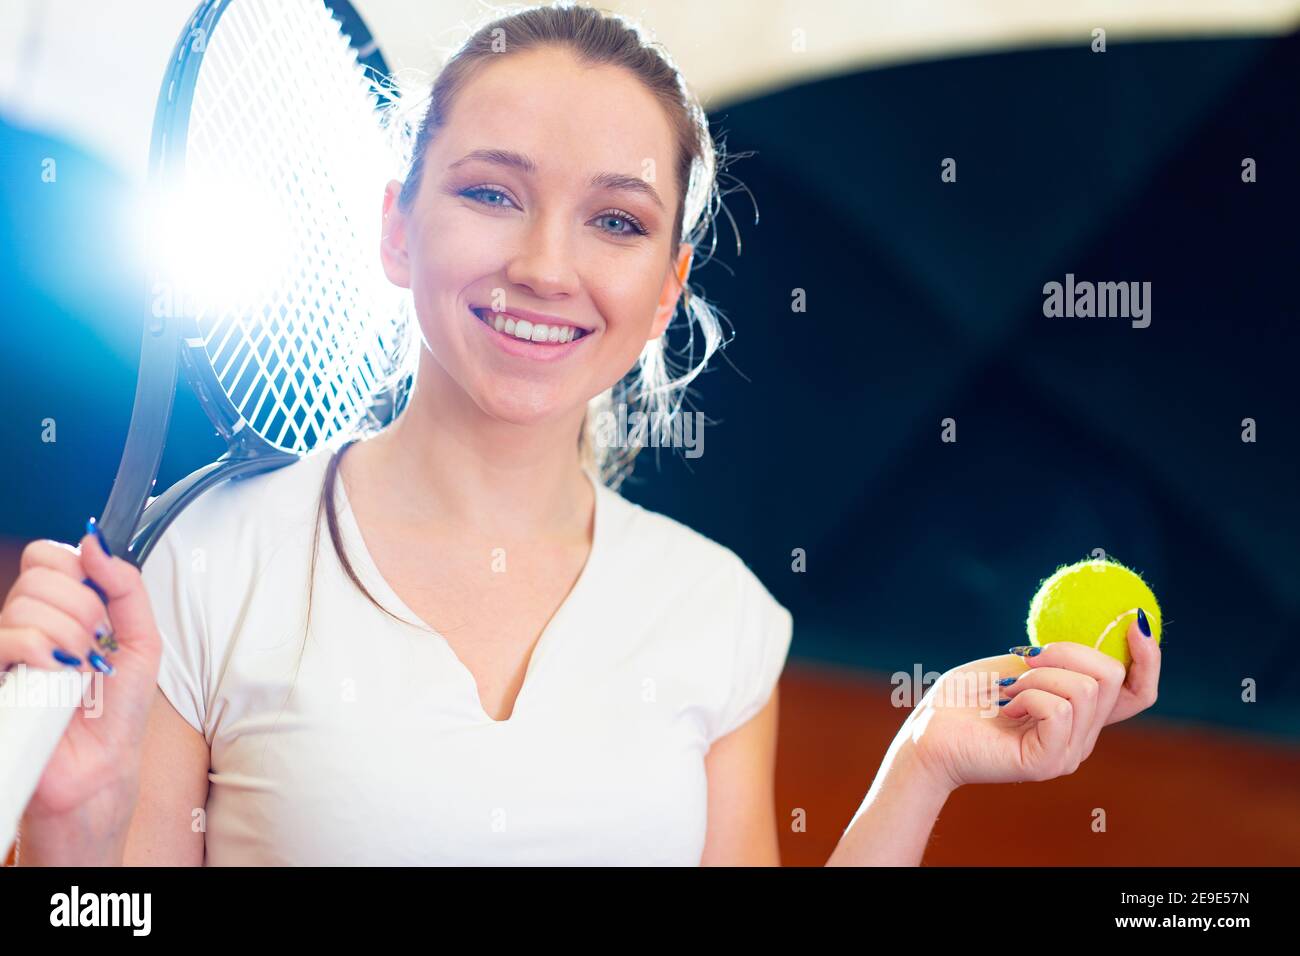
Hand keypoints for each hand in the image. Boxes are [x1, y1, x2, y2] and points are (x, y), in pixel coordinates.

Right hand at [1, 525, 162, 821]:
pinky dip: (41, 650)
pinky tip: (56, 674)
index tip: (100, 609)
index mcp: (60, 609)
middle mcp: (27, 623)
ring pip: (27, 602)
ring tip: (76, 671)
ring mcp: (6, 649)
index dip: (76, 572)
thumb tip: (93, 540)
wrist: (98, 766)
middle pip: (41, 575)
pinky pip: (8, 637)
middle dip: (83, 610)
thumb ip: (127, 586)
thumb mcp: (141, 640)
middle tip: (92, 649)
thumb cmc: (117, 710)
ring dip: (69, 636)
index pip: (48, 555)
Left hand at [904, 618, 1161, 790]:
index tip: (1134, 619)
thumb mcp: (1019, 664)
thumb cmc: (965, 697)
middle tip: (1026, 656)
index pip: (1138, 692)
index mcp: (1080, 714)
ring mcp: (1068, 752)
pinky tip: (1003, 706)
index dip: (1148, 658)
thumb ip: (1059, 658)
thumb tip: (1100, 629)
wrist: (927, 733)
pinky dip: (1028, 695)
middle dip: (1068, 652)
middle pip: (1112, 677)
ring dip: (1038, 675)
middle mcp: (1083, 737)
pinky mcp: (1049, 762)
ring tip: (1007, 689)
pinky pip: (1060, 709)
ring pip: (1086, 690)